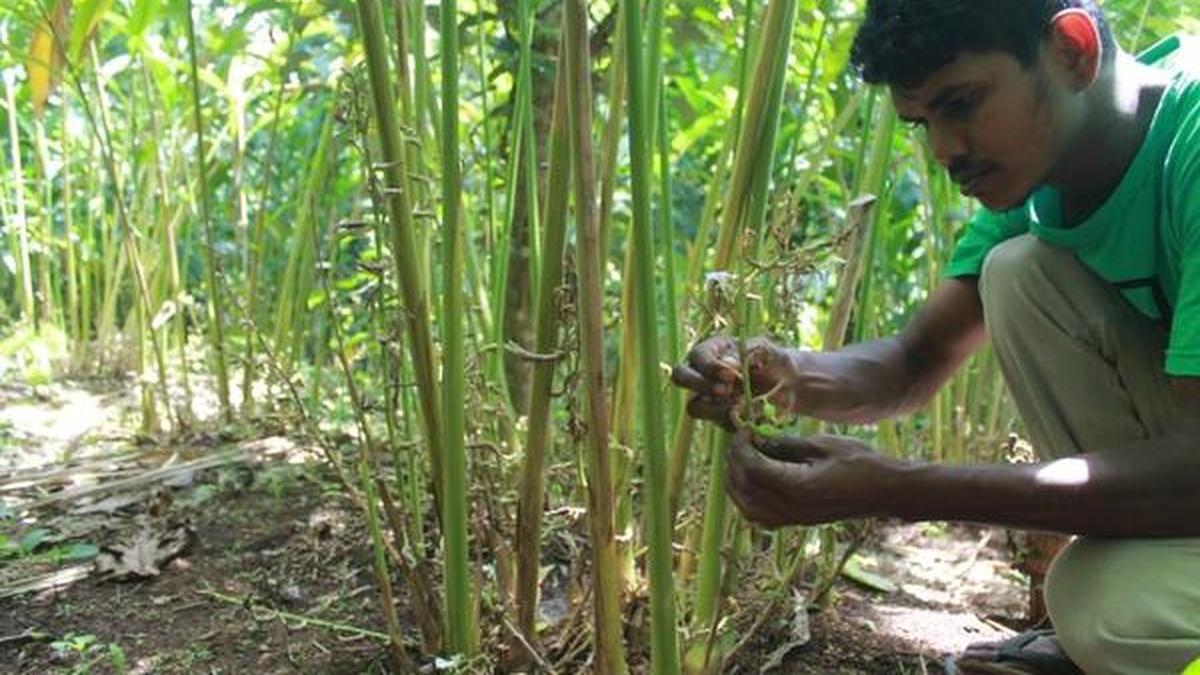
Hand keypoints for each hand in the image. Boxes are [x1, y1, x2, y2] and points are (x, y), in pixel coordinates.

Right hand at [670, 335, 803, 429]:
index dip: (710, 366)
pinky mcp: (717, 416)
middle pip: (680, 377)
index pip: (698, 356)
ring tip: (741, 405)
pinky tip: (751, 416)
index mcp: (713, 349)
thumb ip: (751, 352)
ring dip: (715, 409)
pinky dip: (732, 422)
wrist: (789, 386)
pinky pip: (715, 423)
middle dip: (700, 385)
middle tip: (726, 390)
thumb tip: (728, 363)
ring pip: (693, 406)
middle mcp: (702, 372)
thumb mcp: (769, 352)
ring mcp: (706, 396)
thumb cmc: (776, 362)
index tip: (732, 375)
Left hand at [725, 432, 901, 527]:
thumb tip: (760, 439)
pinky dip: (749, 501)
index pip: (752, 468)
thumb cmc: (861, 462)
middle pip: (745, 488)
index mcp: (796, 487)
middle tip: (740, 442)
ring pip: (748, 509)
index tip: (743, 430)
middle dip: (735, 463)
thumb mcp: (822, 445)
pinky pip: (762, 517)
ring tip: (741, 461)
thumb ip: (788, 444)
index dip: (741, 447)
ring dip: (737, 485)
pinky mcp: (799, 521)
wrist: (886, 491)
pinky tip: (754, 483)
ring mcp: (794, 519)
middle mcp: (791, 508)